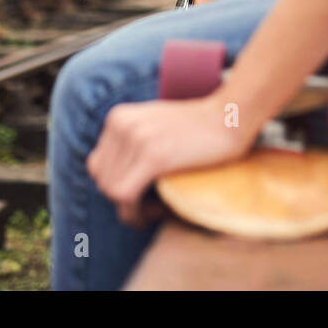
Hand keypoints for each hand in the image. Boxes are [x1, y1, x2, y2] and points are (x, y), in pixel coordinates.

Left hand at [86, 95, 254, 227]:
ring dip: (132, 209)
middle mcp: (121, 124)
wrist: (230, 116)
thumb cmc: (199, 126)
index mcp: (117, 117)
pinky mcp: (153, 156)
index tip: (143, 194)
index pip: (97, 166)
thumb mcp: (153, 123)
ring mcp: (136, 139)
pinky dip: (137, 212)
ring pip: (111, 192)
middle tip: (152, 206)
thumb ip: (131, 141)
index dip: (116, 186)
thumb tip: (112, 184)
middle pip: (101, 180)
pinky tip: (160, 210)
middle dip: (124, 200)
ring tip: (158, 207)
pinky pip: (125, 196)